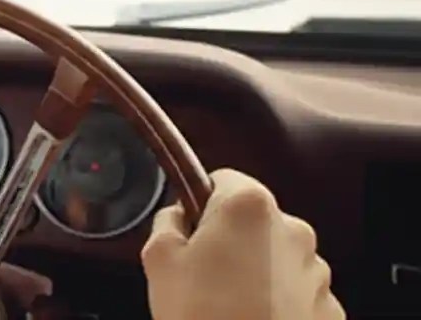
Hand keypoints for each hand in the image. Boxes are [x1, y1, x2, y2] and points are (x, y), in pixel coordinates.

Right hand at [142, 169, 342, 319]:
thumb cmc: (202, 315)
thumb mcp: (158, 259)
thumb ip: (167, 222)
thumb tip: (177, 217)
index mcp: (248, 206)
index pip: (223, 179)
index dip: (200, 203)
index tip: (189, 228)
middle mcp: (292, 230)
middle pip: (253, 220)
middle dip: (230, 239)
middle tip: (200, 273)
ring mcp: (316, 271)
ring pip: (276, 258)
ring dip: (255, 272)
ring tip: (226, 305)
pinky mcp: (328, 308)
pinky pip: (296, 293)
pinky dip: (277, 302)